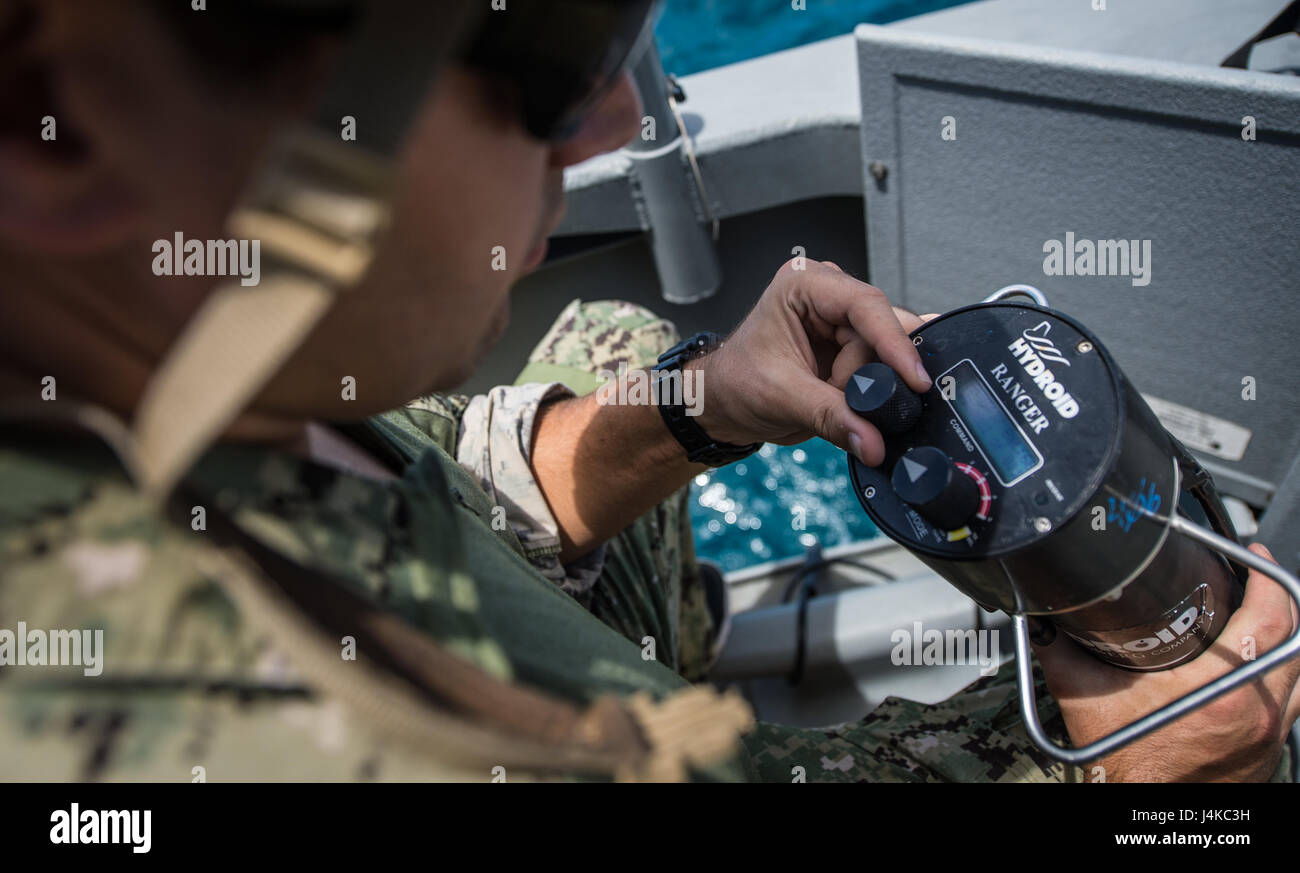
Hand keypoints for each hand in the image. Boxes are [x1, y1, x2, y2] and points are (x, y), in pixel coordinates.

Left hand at [690, 259, 930, 464]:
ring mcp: (842, 321)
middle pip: (880, 332)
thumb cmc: (737, 383)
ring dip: (866, 387)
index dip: (895, 343)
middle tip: (861, 404)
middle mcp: (828, 294)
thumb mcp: (782, 398)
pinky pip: (880, 370)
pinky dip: (872, 392)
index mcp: (804, 284)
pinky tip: (861, 403)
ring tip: (832, 399)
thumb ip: (832, 417)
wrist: (725, 402)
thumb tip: (873, 441)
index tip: (914, 378)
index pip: (866, 305)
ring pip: (884, 355)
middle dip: (874, 374)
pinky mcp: (851, 347)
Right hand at [1036, 543, 1299, 781]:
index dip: (1267, 578)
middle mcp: (1259, 710)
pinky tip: (1249, 663)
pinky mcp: (1270, 746)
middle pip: (1296, 636)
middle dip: (1278, 597)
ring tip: (1256, 613)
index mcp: (1222, 691)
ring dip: (1283, 635)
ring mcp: (1271, 731)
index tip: (1252, 557)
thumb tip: (1045, 617)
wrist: (1149, 813)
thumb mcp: (1085, 700)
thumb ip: (1063, 650)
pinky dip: (1280, 669)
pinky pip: (1292, 695)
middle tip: (1252, 577)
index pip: (1271, 618)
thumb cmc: (1128, 769)